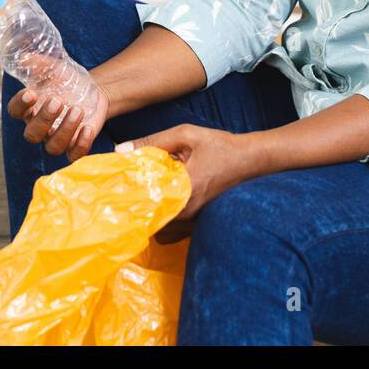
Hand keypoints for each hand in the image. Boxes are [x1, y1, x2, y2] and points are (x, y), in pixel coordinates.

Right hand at [8, 69, 108, 160]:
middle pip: (32, 135)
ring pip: (53, 147)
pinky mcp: (76, 145)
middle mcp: (40, 127)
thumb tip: (24, 58)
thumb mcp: (54, 69)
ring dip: (65, 130)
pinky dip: (81, 144)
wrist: (92, 91)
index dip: (20, 105)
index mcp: (30, 109)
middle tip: (58, 101)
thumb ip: (39, 64)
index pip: (15, 111)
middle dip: (44, 119)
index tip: (31, 93)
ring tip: (78, 109)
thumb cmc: (67, 81)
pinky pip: (74, 155)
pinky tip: (88, 128)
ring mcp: (58, 138)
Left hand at [115, 124, 262, 243]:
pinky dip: (164, 224)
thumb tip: (121, 149)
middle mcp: (189, 211)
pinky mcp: (200, 224)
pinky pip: (173, 234)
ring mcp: (195, 221)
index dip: (128, 199)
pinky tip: (162, 204)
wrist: (252, 159)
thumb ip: (153, 141)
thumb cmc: (220, 145)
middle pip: (150, 222)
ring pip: (161, 233)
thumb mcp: (186, 135)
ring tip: (146, 201)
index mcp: (184, 189)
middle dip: (138, 211)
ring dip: (151, 220)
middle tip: (128, 196)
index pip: (146, 203)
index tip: (116, 192)